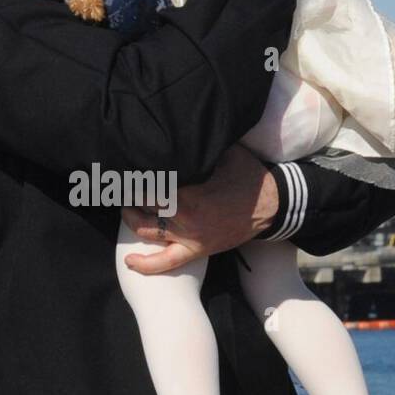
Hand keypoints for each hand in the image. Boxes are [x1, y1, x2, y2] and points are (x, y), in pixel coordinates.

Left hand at [121, 144, 278, 273]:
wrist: (273, 205)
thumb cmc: (248, 175)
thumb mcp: (224, 152)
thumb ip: (198, 147)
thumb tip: (175, 130)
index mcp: (189, 192)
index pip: (149, 182)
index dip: (133, 175)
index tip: (123, 165)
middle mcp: (185, 217)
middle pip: (143, 205)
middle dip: (128, 194)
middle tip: (120, 182)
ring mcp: (189, 237)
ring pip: (146, 230)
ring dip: (131, 218)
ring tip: (125, 205)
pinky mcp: (196, 250)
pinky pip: (166, 263)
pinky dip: (146, 264)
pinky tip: (129, 261)